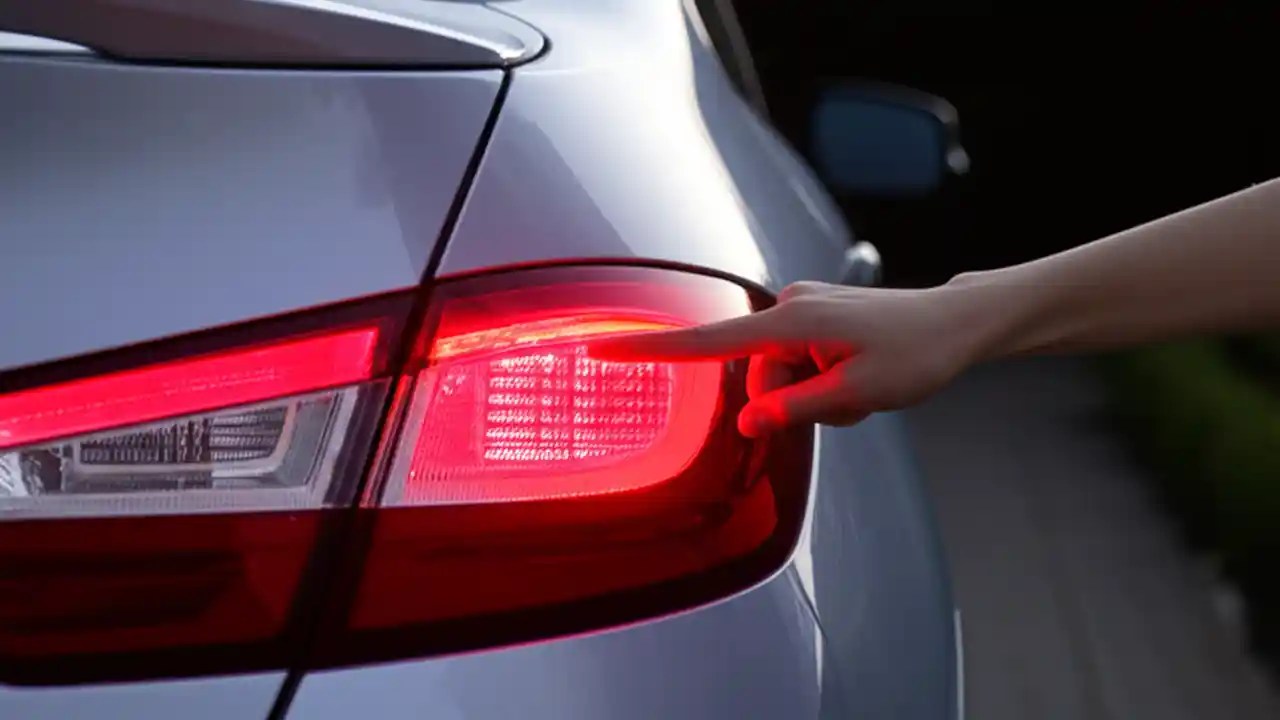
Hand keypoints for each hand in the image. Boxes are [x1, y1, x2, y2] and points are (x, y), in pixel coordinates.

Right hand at [590, 281, 986, 436]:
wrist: (956, 324)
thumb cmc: (915, 353)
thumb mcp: (854, 396)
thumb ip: (791, 411)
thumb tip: (746, 423)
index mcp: (791, 322)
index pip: (704, 343)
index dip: (649, 350)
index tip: (601, 348)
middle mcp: (789, 307)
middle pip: (755, 376)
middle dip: (793, 400)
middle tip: (848, 400)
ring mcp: (801, 308)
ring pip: (778, 374)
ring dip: (812, 393)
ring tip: (858, 387)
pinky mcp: (812, 316)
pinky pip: (796, 361)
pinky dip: (819, 380)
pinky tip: (856, 374)